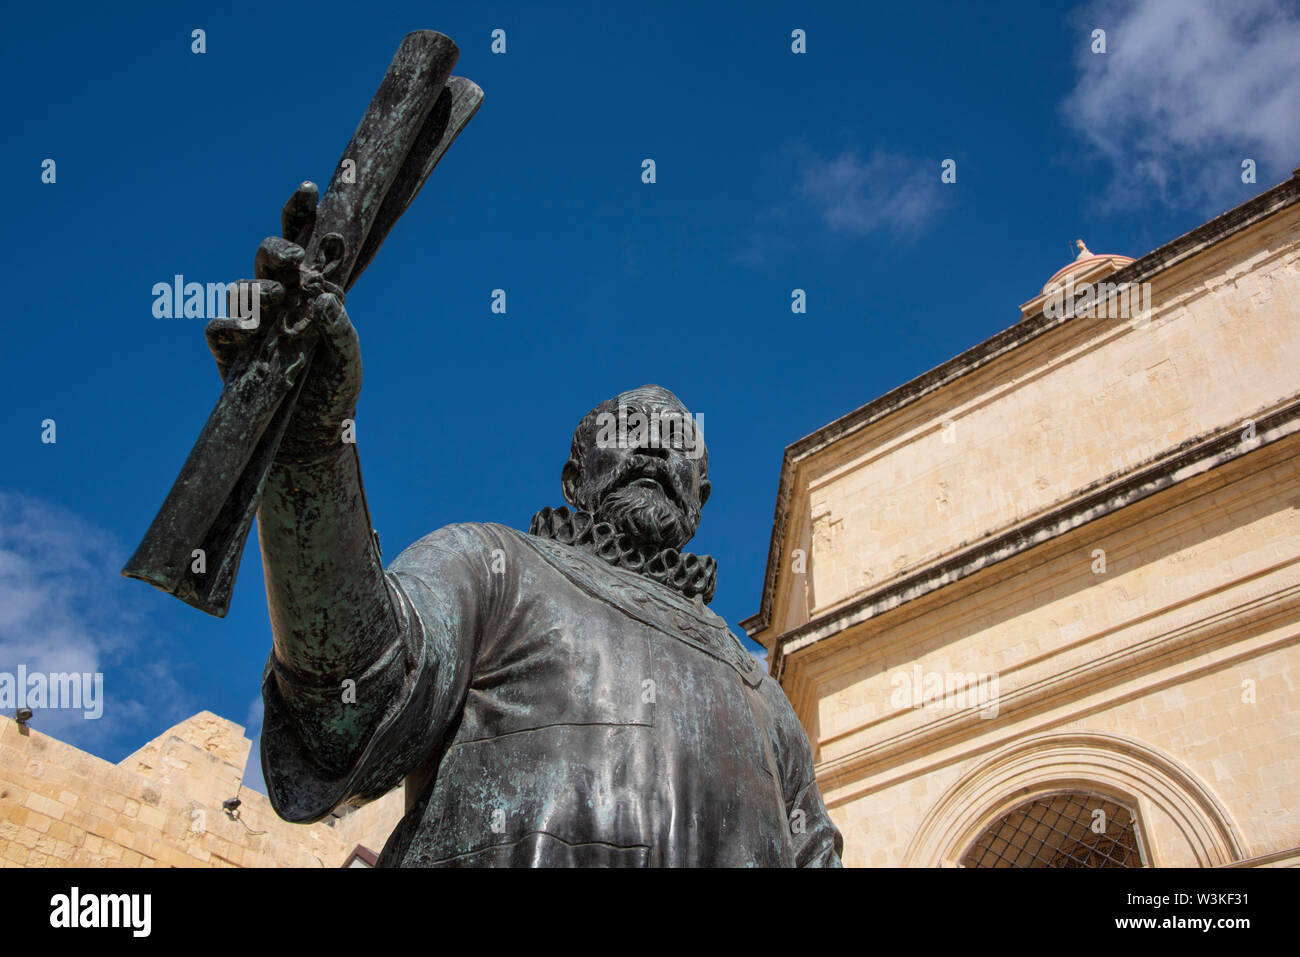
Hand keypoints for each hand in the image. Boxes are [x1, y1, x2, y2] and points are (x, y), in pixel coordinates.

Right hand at [205, 182, 362, 462]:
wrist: (312, 436)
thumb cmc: (334, 388)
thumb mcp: (347, 357)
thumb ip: (339, 327)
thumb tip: (325, 298)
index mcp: (310, 291)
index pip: (304, 243)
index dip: (300, 213)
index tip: (309, 189)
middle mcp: (279, 300)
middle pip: (268, 257)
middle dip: (278, 249)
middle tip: (295, 260)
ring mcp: (252, 324)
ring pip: (241, 287)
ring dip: (256, 288)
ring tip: (275, 298)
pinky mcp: (230, 352)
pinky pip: (220, 328)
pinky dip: (231, 325)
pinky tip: (247, 330)